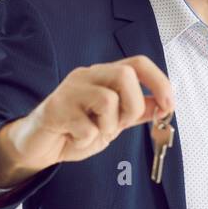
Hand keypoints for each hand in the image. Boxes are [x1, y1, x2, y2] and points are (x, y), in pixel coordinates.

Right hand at [0, 55, 174, 186]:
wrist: (38, 146)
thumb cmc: (75, 130)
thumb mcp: (113, 122)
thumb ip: (135, 112)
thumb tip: (163, 105)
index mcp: (103, 76)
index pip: (138, 63)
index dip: (159, 81)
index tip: (169, 105)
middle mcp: (87, 76)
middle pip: (125, 75)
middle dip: (132, 107)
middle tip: (121, 125)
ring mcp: (69, 90)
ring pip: (108, 100)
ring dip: (108, 127)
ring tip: (94, 133)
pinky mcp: (55, 109)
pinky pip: (87, 127)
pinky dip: (87, 141)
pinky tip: (75, 139)